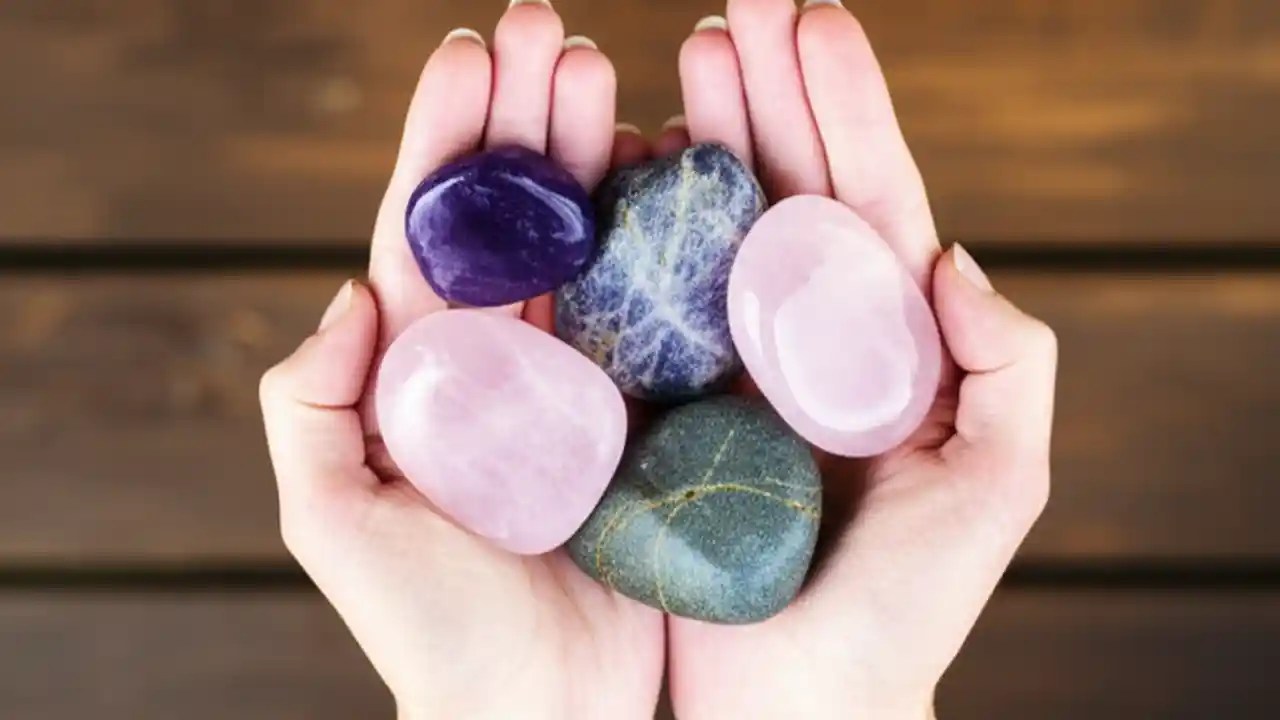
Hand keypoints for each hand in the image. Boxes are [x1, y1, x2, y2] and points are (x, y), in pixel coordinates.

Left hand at [259, 5, 662, 718]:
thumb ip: (312, 407)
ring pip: (589, 249)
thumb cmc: (431, 631)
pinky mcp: (651, 416)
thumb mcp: (335, 521)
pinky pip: (660, 316)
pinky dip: (667, 244)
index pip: (432, 235)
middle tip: (553, 33)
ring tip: (609, 77)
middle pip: (513, 221)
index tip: (468, 55)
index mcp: (427, 372)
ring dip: (596, 160)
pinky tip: (676, 178)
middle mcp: (505, 364)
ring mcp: (584, 384)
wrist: (544, 715)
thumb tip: (349, 292)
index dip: (446, 144)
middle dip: (525, 123)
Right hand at [666, 2, 1057, 717]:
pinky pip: (634, 308)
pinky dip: (623, 237)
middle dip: (761, 92)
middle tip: (732, 6)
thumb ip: (1008, 365)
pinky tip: (613, 170)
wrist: (793, 708)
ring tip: (672, 62)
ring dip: (692, 142)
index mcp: (881, 344)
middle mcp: (797, 342)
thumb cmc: (902, 613)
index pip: (864, 199)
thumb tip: (955, 253)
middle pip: (781, 192)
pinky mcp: (653, 410)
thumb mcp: (995, 486)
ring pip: (704, 233)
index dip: (840, 105)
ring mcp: (720, 369)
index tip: (808, 17)